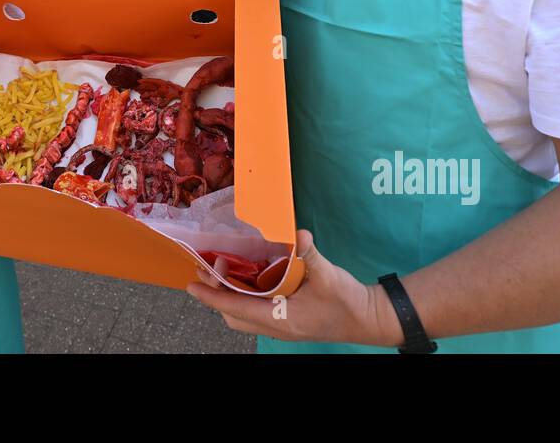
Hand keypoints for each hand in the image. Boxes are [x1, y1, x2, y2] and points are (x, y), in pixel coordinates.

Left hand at [186, 230, 403, 345]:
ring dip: (231, 293)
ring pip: (244, 314)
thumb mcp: (328, 276)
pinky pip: (257, 309)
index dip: (211, 297)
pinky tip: (250, 274)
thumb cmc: (347, 301)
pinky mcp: (287, 318)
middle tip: (212, 267)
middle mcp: (275, 326)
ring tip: (225, 267)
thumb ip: (309, 254)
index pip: (236, 309)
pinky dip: (246, 293)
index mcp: (280, 319)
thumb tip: (298, 233)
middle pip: (234, 315)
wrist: (368, 319)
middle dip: (217, 293)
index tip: (191, 285)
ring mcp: (280, 324)